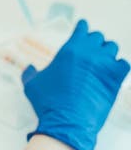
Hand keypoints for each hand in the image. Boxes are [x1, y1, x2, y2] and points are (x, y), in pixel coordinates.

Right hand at [22, 19, 129, 149]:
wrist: (67, 122)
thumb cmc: (49, 102)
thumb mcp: (33, 85)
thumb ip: (31, 73)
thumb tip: (29, 69)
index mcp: (70, 49)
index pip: (82, 27)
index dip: (82, 28)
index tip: (82, 30)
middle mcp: (89, 53)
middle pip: (98, 37)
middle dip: (93, 42)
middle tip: (90, 52)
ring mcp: (105, 65)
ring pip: (112, 48)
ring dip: (107, 53)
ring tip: (102, 61)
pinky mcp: (115, 79)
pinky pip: (124, 64)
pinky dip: (119, 67)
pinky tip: (112, 73)